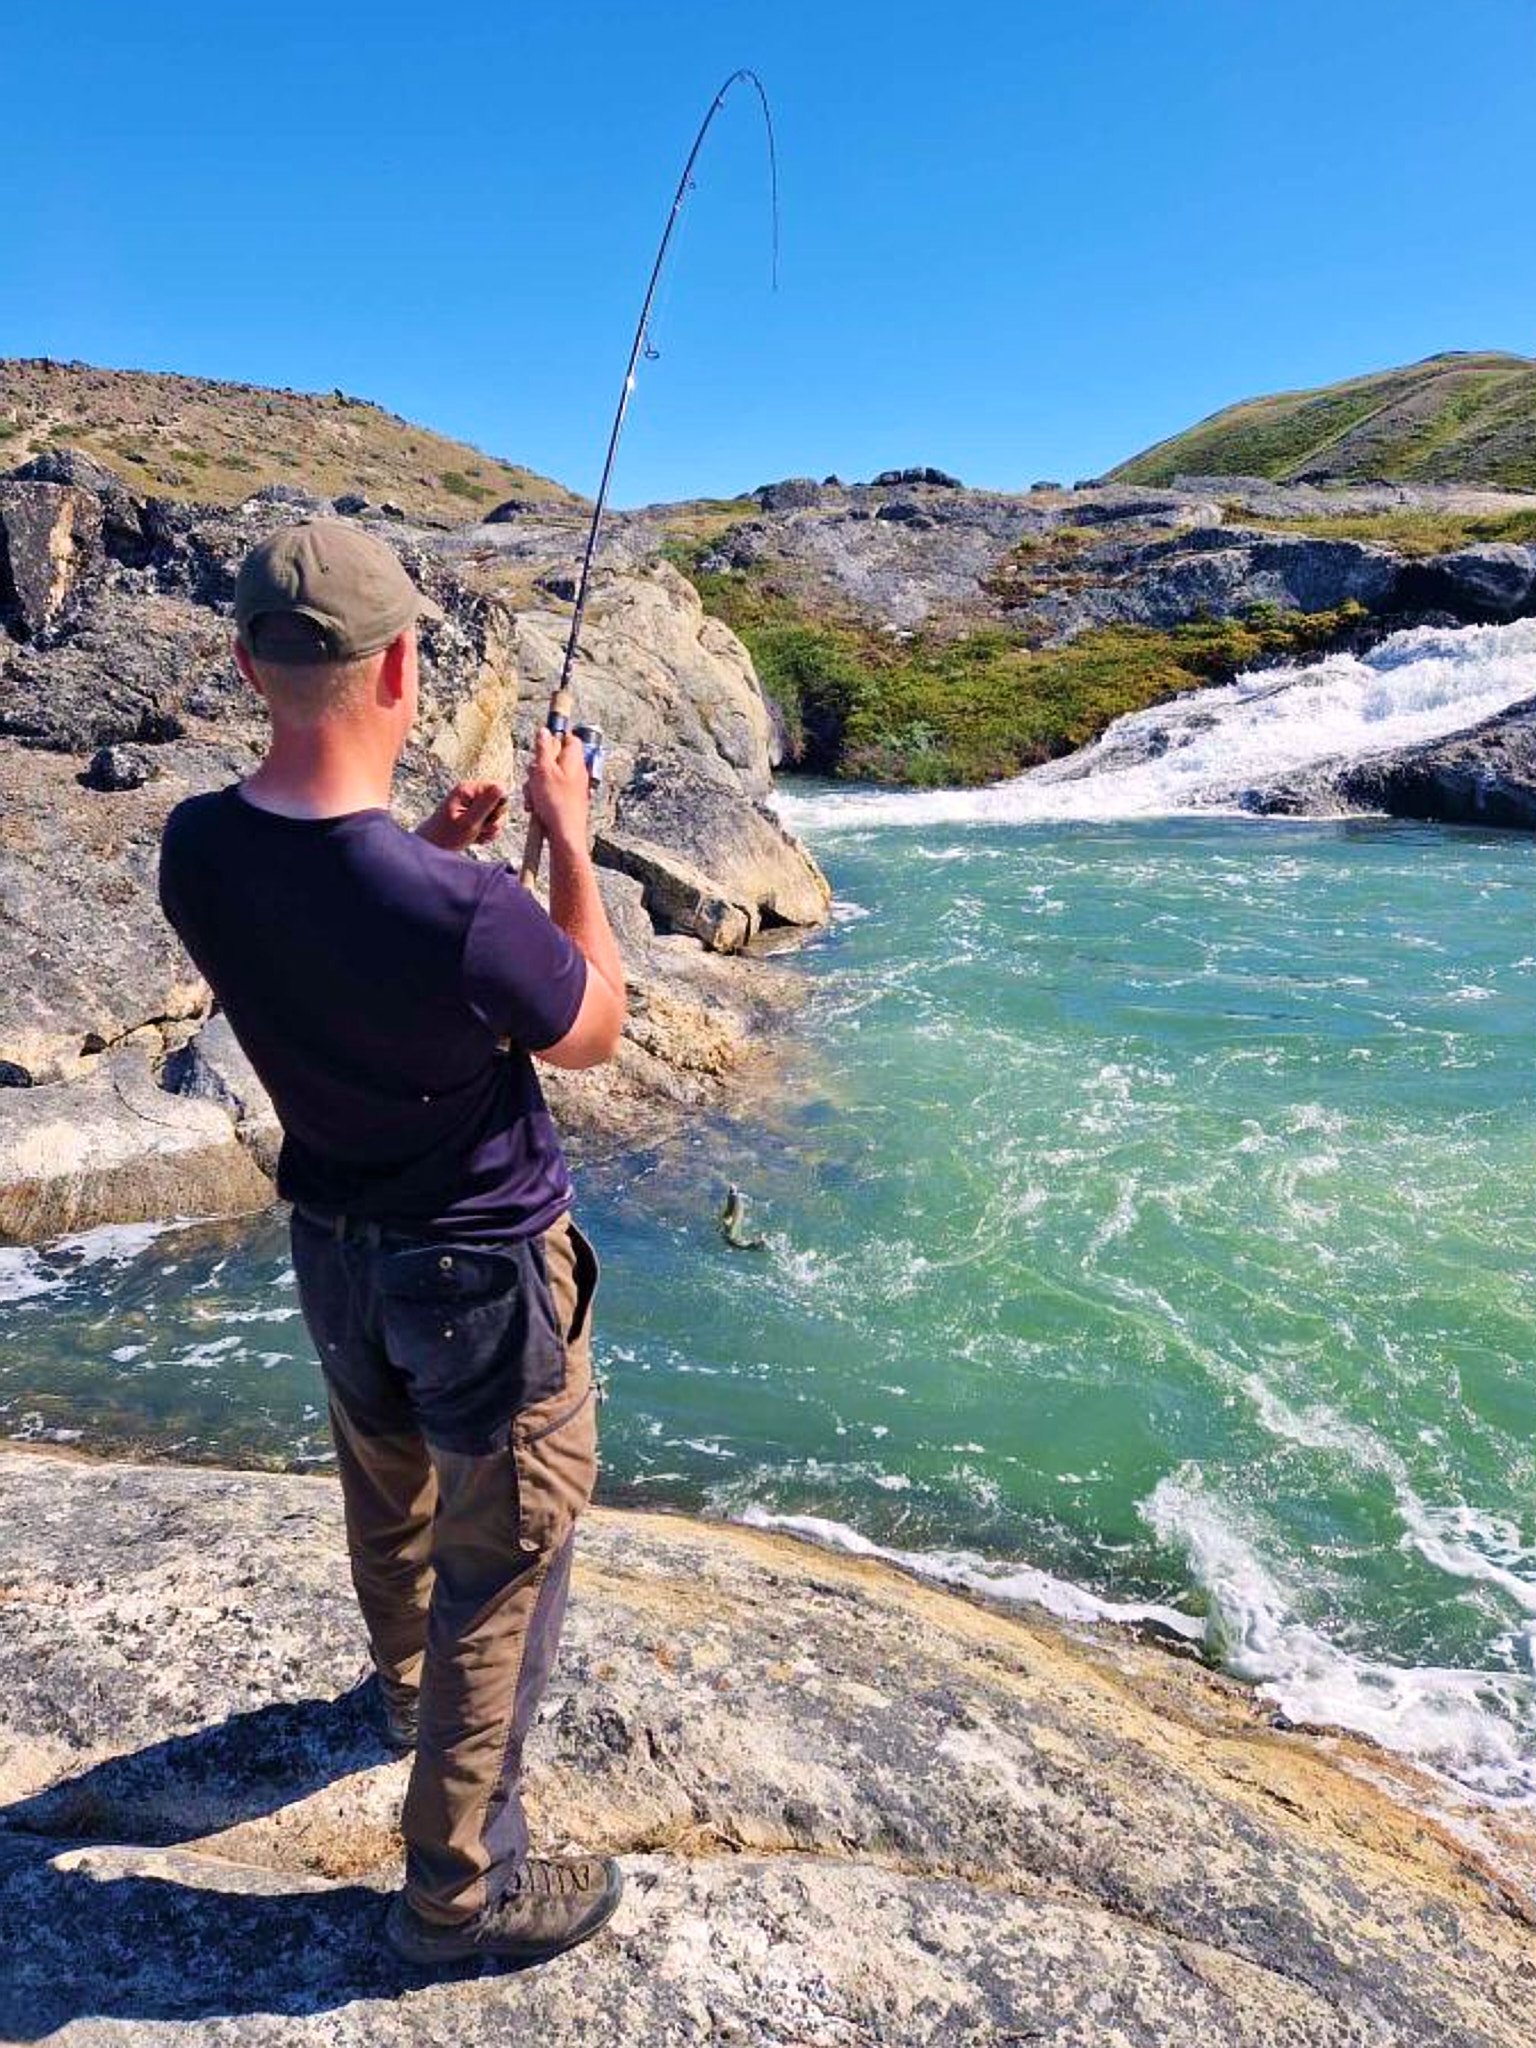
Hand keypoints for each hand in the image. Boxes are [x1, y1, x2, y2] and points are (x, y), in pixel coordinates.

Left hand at [416, 779, 507, 850]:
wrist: (434, 850)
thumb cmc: (446, 836)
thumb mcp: (468, 822)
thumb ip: (486, 804)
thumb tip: (502, 788)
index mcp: (468, 790)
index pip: (498, 788)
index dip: (499, 804)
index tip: (487, 817)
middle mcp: (472, 795)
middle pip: (500, 803)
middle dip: (494, 820)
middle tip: (479, 828)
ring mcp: (475, 806)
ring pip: (498, 817)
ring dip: (490, 830)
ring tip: (475, 834)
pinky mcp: (477, 817)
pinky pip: (492, 825)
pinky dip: (487, 834)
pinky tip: (476, 837)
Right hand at [523, 728, 591, 849]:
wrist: (565, 835)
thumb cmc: (556, 804)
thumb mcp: (543, 770)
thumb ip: (543, 749)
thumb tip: (544, 731)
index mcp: (574, 760)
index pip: (569, 738)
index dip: (554, 738)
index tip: (541, 744)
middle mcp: (576, 772)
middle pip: (553, 759)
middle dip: (537, 767)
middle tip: (533, 777)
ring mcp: (572, 788)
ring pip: (548, 777)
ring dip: (535, 785)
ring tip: (533, 798)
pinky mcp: (566, 801)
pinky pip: (549, 793)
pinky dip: (540, 798)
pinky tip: (535, 808)